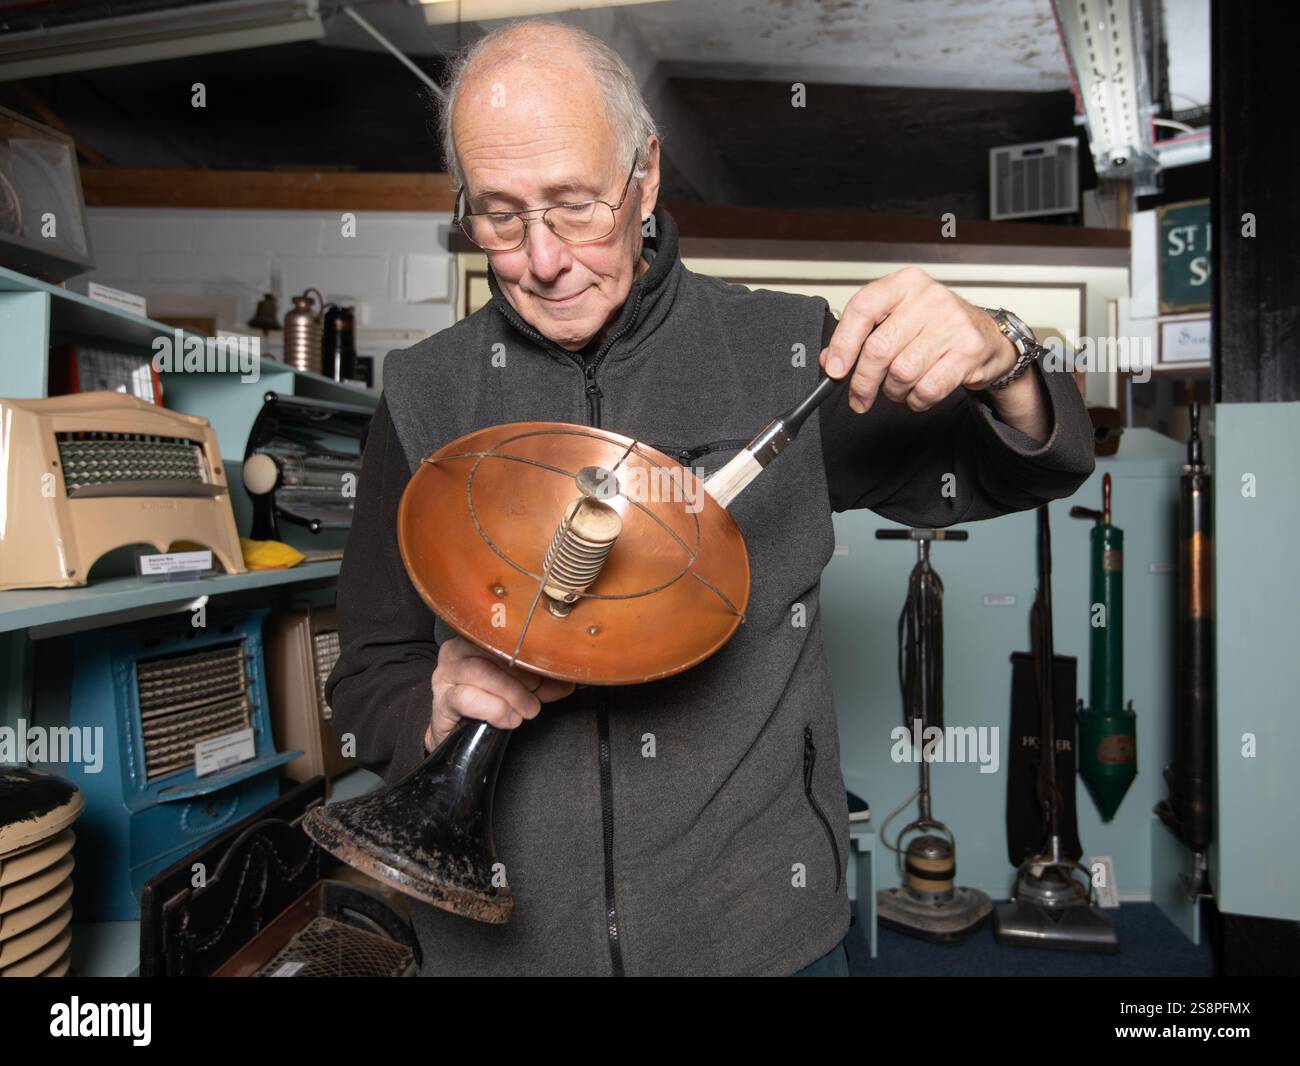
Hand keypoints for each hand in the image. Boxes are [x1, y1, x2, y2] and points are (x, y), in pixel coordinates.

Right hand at [425, 636, 575, 751]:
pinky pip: (465, 698)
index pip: (503, 636)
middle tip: (535, 699)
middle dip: (521, 678)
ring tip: (525, 711)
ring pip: (479, 672)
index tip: (546, 675)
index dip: (528, 655)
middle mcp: (455, 652)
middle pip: (491, 652)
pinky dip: (493, 709)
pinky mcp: (441, 702)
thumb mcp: (522, 687)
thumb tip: (568, 680)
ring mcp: (444, 676)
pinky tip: (508, 719)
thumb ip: (543, 681)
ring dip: (510, 694)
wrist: (459, 733)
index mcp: (475, 639)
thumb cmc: (490, 702)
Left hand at [819, 266, 1019, 413]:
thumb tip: (830, 360)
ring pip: (902, 372)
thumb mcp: (897, 319)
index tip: (834, 370)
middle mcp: (930, 298)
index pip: (863, 308)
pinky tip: (917, 393)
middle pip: (879, 348)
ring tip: (897, 389)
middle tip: (859, 398)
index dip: (843, 343)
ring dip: (893, 391)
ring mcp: (952, 324)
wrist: (987, 337)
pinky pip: (927, 389)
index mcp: (906, 283)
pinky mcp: (968, 351)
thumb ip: (862, 335)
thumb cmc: (935, 327)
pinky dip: (916, 400)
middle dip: (862, 382)